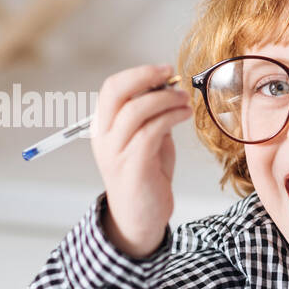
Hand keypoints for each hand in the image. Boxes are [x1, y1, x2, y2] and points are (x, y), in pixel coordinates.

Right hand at [89, 63, 191, 258]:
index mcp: (104, 127)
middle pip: (117, 92)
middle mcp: (104, 137)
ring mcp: (116, 152)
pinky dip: (170, 117)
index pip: (112, 88)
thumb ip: (152, 116)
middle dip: (147, 78)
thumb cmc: (146, 176)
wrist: (140, 217)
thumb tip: (168, 89)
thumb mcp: (148, 139)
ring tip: (185, 102)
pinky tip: (184, 115)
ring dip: (166, 99)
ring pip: (137, 110)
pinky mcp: (133, 166)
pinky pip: (151, 131)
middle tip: (174, 77)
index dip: (138, 74)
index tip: (165, 71)